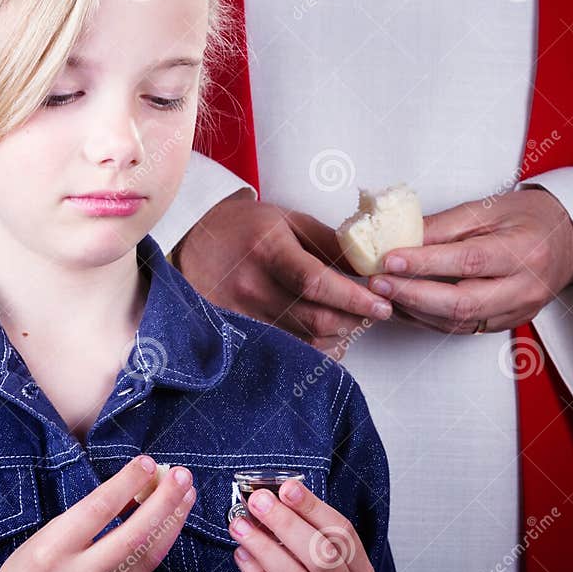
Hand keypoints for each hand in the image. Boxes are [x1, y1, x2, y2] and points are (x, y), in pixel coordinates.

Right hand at [0, 456, 194, 571]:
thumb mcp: (45, 539)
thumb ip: (83, 518)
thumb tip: (130, 489)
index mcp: (53, 550)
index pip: (98, 510)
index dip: (126, 483)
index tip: (147, 462)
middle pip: (134, 536)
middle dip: (164, 502)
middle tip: (182, 476)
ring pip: (148, 557)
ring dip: (172, 522)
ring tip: (186, 494)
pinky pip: (145, 571)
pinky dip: (161, 543)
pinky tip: (171, 524)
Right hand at [175, 189, 392, 358]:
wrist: (191, 243)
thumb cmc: (245, 228)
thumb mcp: (288, 220)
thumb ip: (330, 242)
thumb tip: (372, 265)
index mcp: (268, 250)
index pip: (315, 282)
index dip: (352, 298)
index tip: (381, 304)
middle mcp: (253, 286)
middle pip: (315, 319)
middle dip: (355, 320)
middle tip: (376, 312)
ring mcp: (243, 314)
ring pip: (305, 341)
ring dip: (340, 335)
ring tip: (353, 321)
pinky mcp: (239, 332)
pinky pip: (288, 350)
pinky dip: (316, 348)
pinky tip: (329, 336)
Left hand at [228, 478, 373, 571]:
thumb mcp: (335, 553)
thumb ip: (313, 528)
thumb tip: (278, 497)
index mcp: (357, 567)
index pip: (341, 531)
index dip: (313, 507)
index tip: (288, 487)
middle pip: (319, 554)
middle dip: (286, 523)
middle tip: (260, 502)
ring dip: (263, 546)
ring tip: (241, 525)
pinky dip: (254, 570)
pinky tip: (243, 552)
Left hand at [369, 189, 572, 333]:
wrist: (569, 241)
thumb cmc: (529, 218)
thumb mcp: (488, 209)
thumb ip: (444, 225)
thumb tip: (398, 236)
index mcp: (524, 251)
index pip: (468, 261)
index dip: (425, 264)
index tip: (389, 259)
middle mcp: (523, 288)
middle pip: (461, 303)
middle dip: (413, 295)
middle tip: (378, 282)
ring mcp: (516, 312)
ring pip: (457, 322)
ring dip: (414, 311)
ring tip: (382, 294)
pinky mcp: (505, 324)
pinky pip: (460, 329)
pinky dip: (427, 319)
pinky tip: (403, 306)